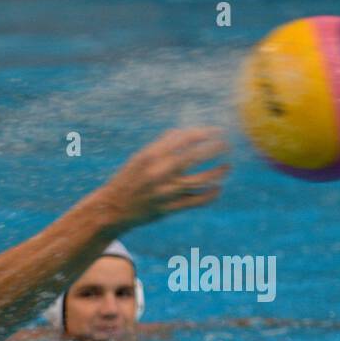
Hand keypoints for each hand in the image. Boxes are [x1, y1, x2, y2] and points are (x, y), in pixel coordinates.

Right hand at [98, 127, 229, 228]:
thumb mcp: (140, 157)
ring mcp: (165, 192)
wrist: (112, 209)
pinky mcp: (168, 208)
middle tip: (227, 145)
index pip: (186, 138)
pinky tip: (218, 189)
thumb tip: (186, 132)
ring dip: (218, 172)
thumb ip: (162, 145)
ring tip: (227, 167)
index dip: (206, 132)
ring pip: (200, 180)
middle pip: (196, 156)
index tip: (218, 131)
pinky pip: (196, 201)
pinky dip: (210, 195)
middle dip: (216, 148)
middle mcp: (160, 172)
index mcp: (152, 156)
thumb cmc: (128, 179)